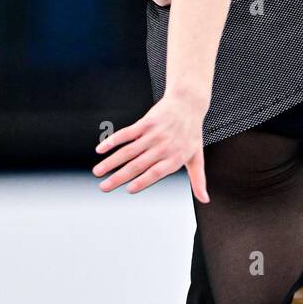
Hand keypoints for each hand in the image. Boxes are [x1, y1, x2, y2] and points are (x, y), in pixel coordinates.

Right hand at [92, 93, 209, 201]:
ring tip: (98, 172)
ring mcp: (154, 134)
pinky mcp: (146, 122)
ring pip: (128, 151)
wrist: (188, 104)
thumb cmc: (192, 133)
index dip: (142, 182)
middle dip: (119, 177)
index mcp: (175, 158)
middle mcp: (163, 146)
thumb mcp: (197, 157)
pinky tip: (101, 149)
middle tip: (104, 187)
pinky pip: (127, 133)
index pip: (156, 173)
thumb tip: (205, 199)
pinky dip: (113, 141)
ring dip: (111, 162)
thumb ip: (198, 180)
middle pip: (138, 165)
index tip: (129, 189)